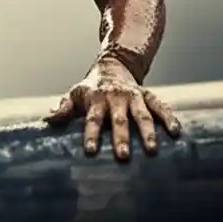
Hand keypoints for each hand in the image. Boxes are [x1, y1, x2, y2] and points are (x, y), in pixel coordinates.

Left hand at [42, 59, 180, 160]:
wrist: (113, 66)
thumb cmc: (91, 88)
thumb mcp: (74, 94)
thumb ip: (63, 108)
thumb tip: (46, 120)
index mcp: (97, 100)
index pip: (93, 120)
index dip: (91, 135)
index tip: (91, 151)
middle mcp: (116, 98)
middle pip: (118, 120)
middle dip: (121, 138)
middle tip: (122, 156)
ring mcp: (134, 97)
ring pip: (142, 115)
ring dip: (147, 132)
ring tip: (152, 150)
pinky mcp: (148, 96)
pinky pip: (160, 106)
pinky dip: (169, 118)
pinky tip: (176, 132)